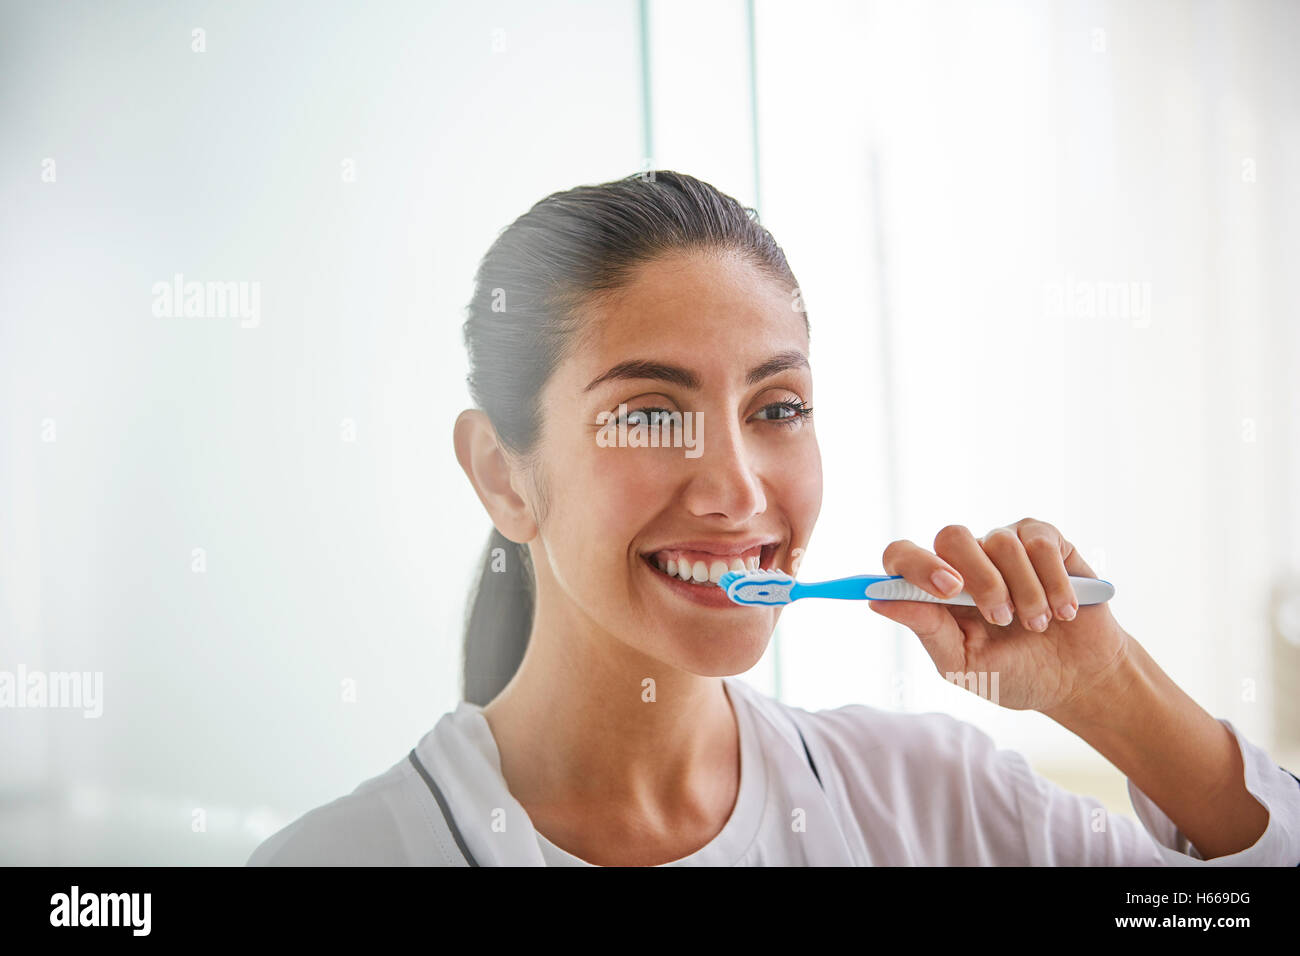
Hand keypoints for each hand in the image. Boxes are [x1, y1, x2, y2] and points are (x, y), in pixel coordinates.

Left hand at [867, 518, 1132, 717]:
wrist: (1078, 679)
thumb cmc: (1013, 672)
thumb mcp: (964, 664)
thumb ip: (925, 628)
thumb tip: (877, 601)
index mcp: (933, 589)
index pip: (902, 555)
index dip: (916, 564)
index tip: (947, 590)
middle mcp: (964, 560)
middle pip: (951, 537)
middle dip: (981, 581)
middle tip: (1001, 619)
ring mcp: (1003, 544)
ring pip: (1001, 543)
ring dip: (1025, 593)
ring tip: (1038, 625)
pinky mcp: (1043, 539)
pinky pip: (1039, 542)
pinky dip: (1054, 583)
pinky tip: (1063, 612)